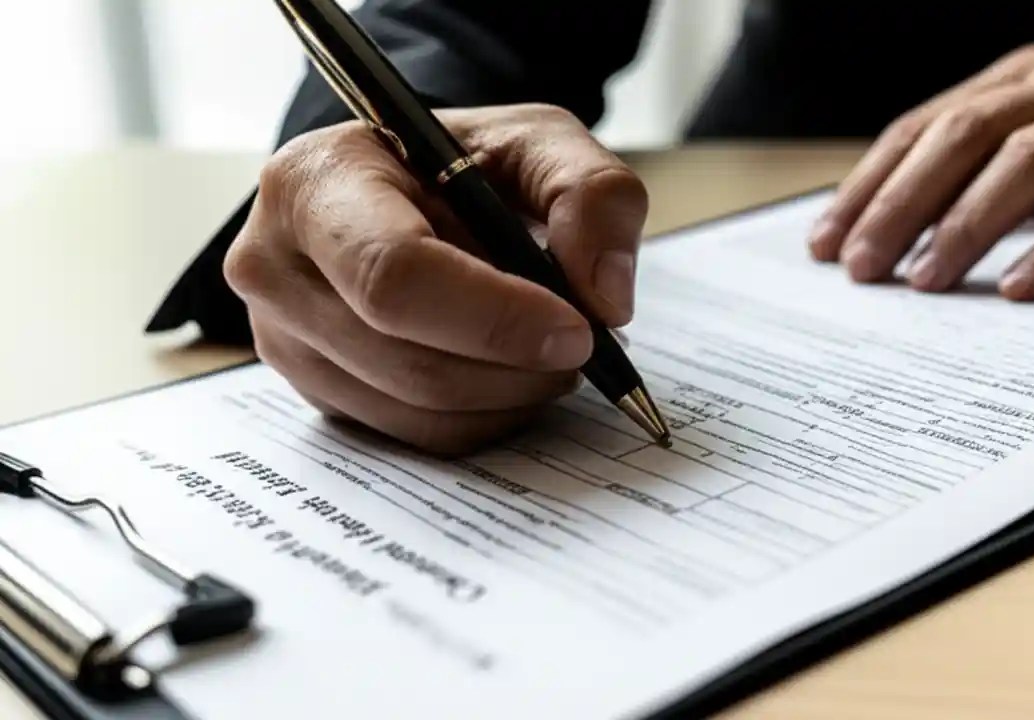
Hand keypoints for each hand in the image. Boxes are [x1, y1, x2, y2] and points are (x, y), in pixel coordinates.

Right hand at [223, 104, 647, 454]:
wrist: (404, 187)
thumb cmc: (462, 162)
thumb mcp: (538, 142)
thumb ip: (592, 195)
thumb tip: (605, 299)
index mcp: (315, 182)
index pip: (395, 276)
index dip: (495, 318)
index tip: (576, 333)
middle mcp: (274, 265)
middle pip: (408, 360)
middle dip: (516, 366)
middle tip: (582, 346)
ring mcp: (283, 337)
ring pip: (416, 410)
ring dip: (509, 397)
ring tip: (551, 352)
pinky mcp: (313, 389)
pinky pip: (412, 434)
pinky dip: (482, 416)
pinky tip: (509, 372)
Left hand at [808, 42, 1033, 298]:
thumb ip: (1000, 154)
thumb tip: (912, 219)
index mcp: (1032, 76)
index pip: (928, 124)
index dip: (870, 181)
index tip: (826, 238)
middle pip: (963, 137)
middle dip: (900, 203)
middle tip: (858, 266)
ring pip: (1029, 163)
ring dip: (967, 224)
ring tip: (924, 282)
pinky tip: (1022, 287)